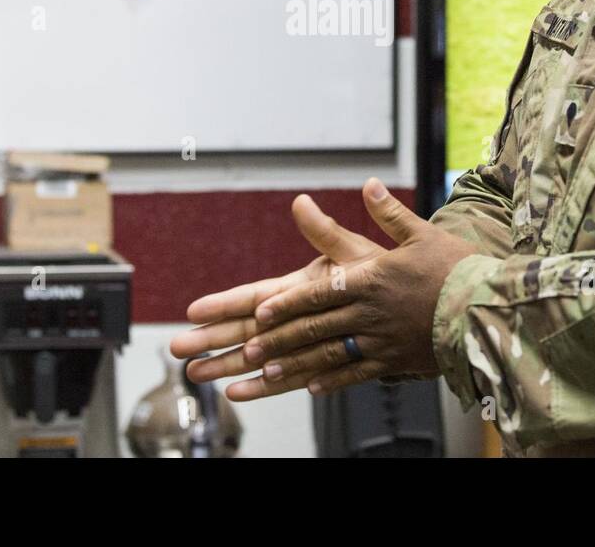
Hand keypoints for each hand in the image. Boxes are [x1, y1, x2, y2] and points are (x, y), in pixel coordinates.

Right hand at [169, 191, 385, 383]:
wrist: (416, 304)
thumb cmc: (388, 276)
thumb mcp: (355, 252)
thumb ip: (325, 232)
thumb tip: (300, 202)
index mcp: (301, 288)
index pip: (255, 297)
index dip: (224, 304)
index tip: (194, 310)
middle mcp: (298, 315)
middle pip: (247, 330)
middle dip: (211, 339)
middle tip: (177, 349)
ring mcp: (306, 340)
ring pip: (260, 356)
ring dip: (227, 365)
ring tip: (196, 374)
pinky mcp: (321, 363)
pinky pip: (289, 379)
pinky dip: (264, 387)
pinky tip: (239, 393)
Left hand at [187, 178, 478, 400]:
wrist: (491, 311)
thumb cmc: (458, 269)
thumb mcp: (421, 233)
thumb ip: (388, 212)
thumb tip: (368, 184)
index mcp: (372, 279)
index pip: (319, 293)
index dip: (287, 305)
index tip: (260, 314)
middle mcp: (370, 313)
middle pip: (315, 327)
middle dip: (280, 339)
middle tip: (249, 349)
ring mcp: (382, 341)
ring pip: (330, 355)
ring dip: (296, 364)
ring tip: (268, 373)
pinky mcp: (398, 361)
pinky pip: (358, 374)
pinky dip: (333, 380)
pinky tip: (313, 386)